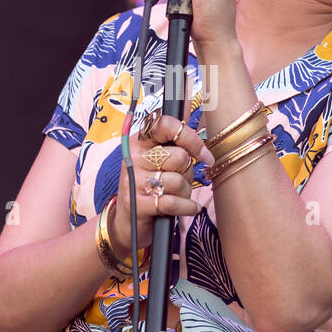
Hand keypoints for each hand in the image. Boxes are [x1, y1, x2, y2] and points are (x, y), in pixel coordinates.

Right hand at [109, 110, 214, 252]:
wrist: (128, 221)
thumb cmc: (151, 186)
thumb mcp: (158, 159)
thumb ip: (175, 140)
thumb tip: (194, 110)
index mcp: (139, 141)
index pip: (165, 125)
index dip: (190, 137)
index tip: (203, 154)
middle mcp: (133, 157)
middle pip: (179, 157)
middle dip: (188, 172)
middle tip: (181, 179)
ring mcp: (133, 181)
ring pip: (178, 181)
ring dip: (186, 192)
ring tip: (178, 195)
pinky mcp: (137, 204)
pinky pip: (172, 202)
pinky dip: (187, 207)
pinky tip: (189, 208)